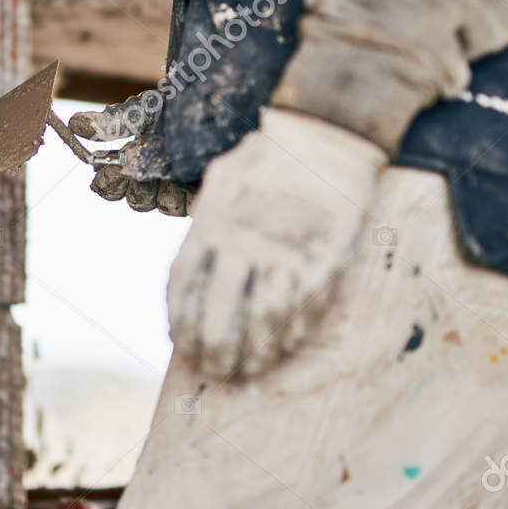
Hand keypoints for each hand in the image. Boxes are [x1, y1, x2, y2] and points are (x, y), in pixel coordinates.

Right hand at [68, 92, 189, 215]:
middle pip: (133, 200)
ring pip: (156, 204)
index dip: (105, 182)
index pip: (111, 184)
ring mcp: (177, 187)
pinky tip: (185, 177)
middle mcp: (155, 177)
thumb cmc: (180, 106)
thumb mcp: (144, 111)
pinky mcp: (200, 193)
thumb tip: (74, 124)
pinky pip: (183, 206)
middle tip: (130, 170)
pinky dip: (181, 193)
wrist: (221, 105)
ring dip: (156, 187)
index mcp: (136, 160)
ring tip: (164, 168)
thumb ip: (112, 122)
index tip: (100, 172)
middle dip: (130, 186)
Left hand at [167, 108, 386, 378]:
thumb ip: (205, 225)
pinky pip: (303, 310)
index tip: (183, 347)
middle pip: (221, 315)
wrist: (325, 135)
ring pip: (263, 320)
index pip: (184, 287)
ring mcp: (285, 252)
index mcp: (211, 222)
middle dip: (215, 351)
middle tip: (216, 372)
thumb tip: (190, 277)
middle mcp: (244, 241)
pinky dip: (290, 337)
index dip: (182, 324)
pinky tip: (281, 351)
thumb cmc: (268, 159)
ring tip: (248, 372)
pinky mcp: (323, 258)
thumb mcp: (222, 180)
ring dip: (254, 353)